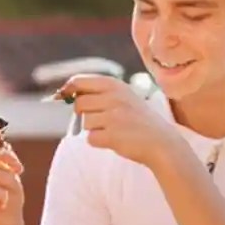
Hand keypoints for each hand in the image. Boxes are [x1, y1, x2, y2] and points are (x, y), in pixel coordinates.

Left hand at [57, 75, 176, 167]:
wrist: (161, 142)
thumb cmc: (137, 120)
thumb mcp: (123, 96)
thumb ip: (97, 92)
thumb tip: (63, 93)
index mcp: (115, 84)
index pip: (79, 81)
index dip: (67, 90)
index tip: (62, 97)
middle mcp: (114, 97)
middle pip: (79, 104)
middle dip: (84, 114)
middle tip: (101, 120)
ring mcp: (113, 116)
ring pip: (85, 123)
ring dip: (94, 129)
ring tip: (113, 130)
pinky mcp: (112, 135)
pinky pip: (90, 139)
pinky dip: (99, 142)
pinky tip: (115, 140)